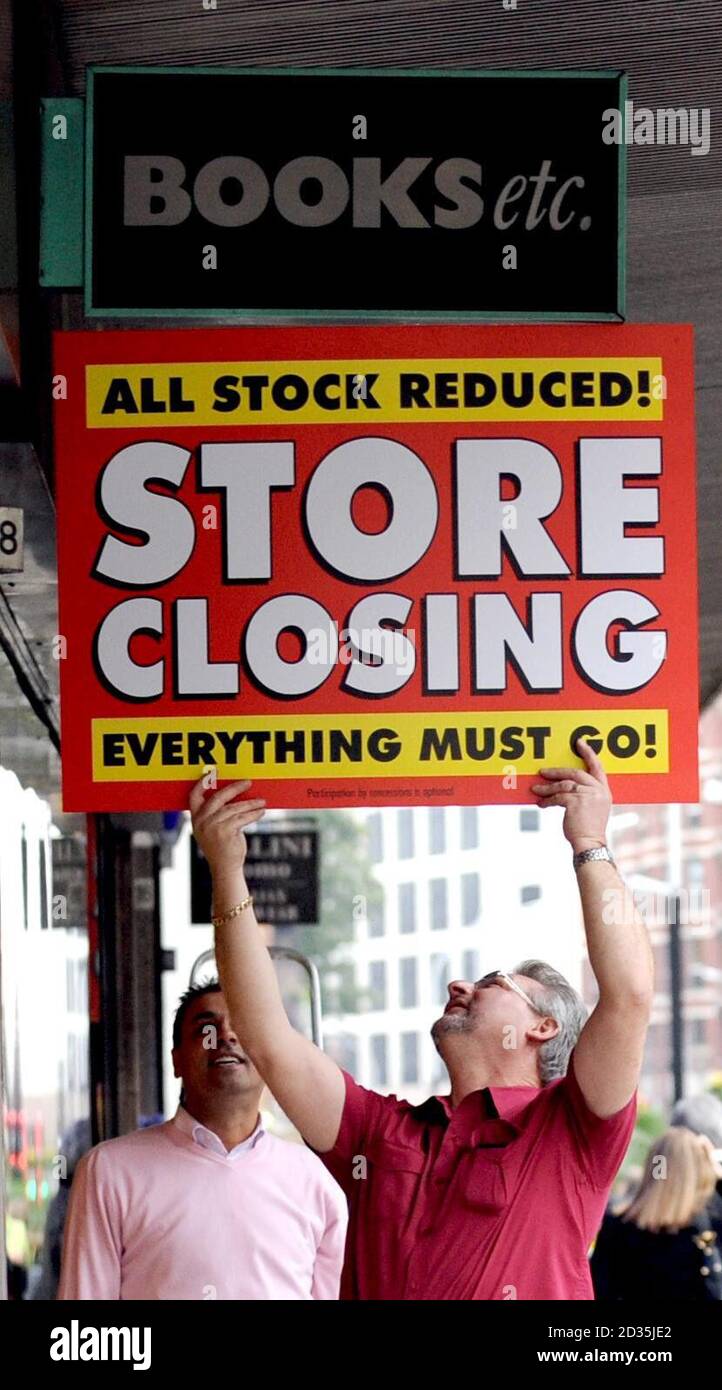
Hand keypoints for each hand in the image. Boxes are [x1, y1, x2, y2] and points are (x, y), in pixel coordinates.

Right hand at [189, 778, 266, 874]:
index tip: (214, 773)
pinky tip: (261, 812)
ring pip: (234, 808)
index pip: (194, 796)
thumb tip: (235, 795)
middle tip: (248, 782)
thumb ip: (217, 814)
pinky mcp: (225, 831)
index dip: (202, 783)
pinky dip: (254, 814)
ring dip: (250, 804)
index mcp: (196, 818)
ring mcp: (212, 826)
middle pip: (218, 797)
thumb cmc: (221, 847)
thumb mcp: (212, 829)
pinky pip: (242, 818)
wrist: (224, 868)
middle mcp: (201, 821)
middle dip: (235, 788)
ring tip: (261, 801)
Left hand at [531, 738, 611, 852]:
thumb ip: (586, 794)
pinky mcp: (576, 802)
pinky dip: (547, 800)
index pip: (597, 766)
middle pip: (574, 772)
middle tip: (543, 770)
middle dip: (556, 771)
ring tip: (535, 788)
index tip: (579, 742)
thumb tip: (564, 785)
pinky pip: (557, 797)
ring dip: (547, 787)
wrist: (590, 844)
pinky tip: (540, 803)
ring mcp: (588, 795)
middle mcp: (598, 790)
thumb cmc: (589, 829)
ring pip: (563, 785)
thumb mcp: (593, 808)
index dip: (588, 753)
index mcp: (604, 790)